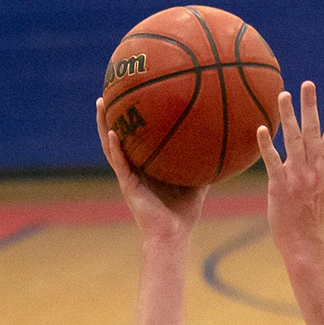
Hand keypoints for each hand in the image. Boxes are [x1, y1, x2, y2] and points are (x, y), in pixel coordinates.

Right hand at [96, 97, 206, 240]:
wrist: (173, 234)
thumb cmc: (183, 212)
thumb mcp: (198, 182)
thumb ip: (205, 163)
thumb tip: (223, 144)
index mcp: (146, 165)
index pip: (135, 136)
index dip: (130, 117)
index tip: (130, 93)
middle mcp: (133, 167)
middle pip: (118, 134)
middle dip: (112, 113)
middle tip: (108, 89)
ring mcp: (128, 175)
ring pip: (111, 145)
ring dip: (103, 124)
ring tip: (100, 103)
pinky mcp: (127, 185)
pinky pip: (119, 163)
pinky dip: (114, 148)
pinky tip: (112, 132)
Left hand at [254, 81, 323, 251]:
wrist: (307, 243)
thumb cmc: (320, 218)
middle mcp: (313, 169)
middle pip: (313, 132)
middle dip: (311, 107)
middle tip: (308, 84)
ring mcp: (296, 177)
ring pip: (293, 141)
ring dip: (288, 117)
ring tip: (283, 94)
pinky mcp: (279, 186)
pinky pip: (272, 162)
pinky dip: (267, 145)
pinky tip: (262, 128)